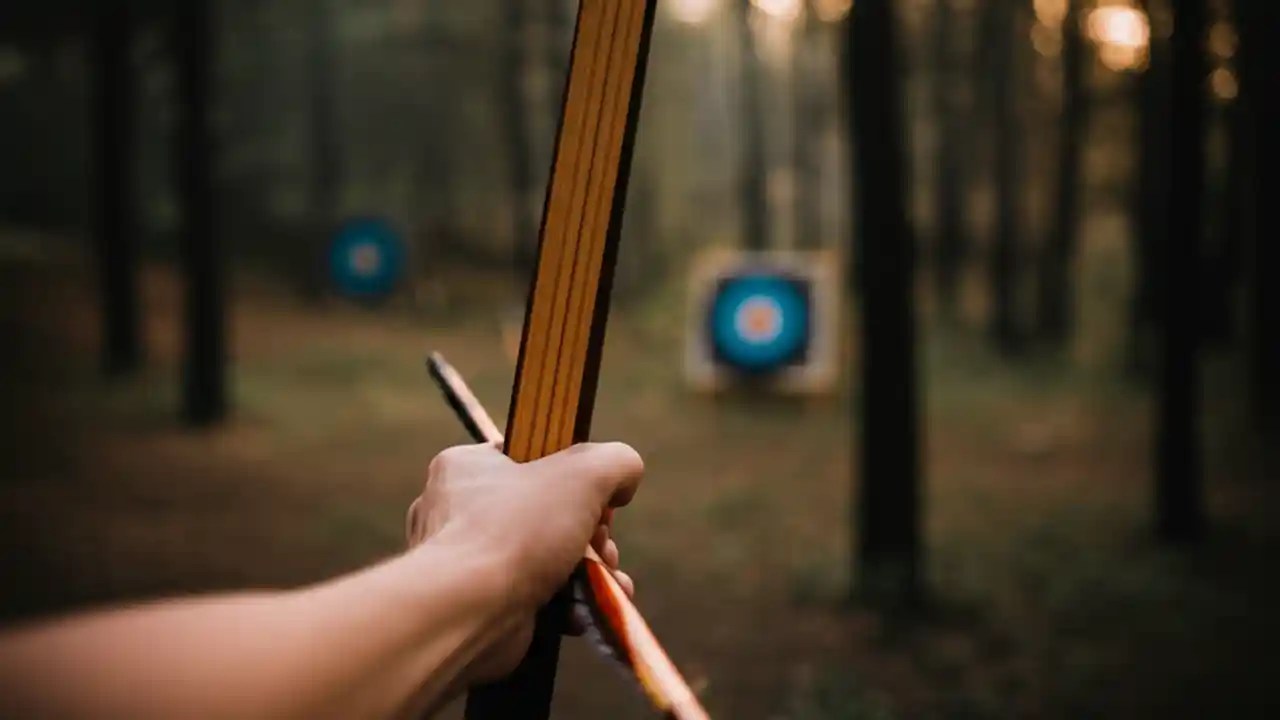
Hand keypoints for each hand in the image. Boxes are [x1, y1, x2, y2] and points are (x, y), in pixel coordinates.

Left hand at [405, 442, 641, 681]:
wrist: (467, 612)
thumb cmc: (517, 530)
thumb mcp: (583, 473)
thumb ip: (615, 461)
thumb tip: (625, 480)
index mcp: (467, 467)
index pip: (529, 457)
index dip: (572, 475)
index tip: (597, 497)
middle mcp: (457, 510)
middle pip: (546, 512)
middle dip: (590, 534)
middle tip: (605, 549)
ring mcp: (466, 562)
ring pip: (545, 558)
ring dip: (589, 572)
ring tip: (610, 585)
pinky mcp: (478, 605)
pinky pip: (532, 596)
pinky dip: (566, 604)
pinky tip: (589, 611)